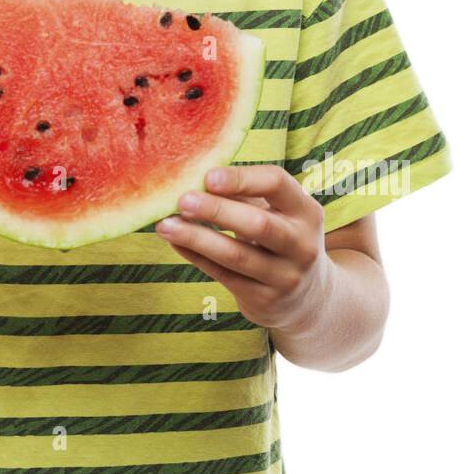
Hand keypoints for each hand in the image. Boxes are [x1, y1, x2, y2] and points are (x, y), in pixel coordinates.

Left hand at [154, 164, 330, 333]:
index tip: (207, 176)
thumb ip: (245, 195)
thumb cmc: (281, 239)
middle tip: (182, 200)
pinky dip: (196, 256)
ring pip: (236, 255)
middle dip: (216, 211)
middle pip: (258, 224)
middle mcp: (301, 244)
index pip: (277, 184)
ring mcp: (285, 276)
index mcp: (306, 211)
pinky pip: (223, 276)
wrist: (307, 299)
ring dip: (197, 238)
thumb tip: (195, 174)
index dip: (241, 178)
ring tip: (166, 225)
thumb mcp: (278, 214)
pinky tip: (175, 242)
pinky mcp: (264, 299)